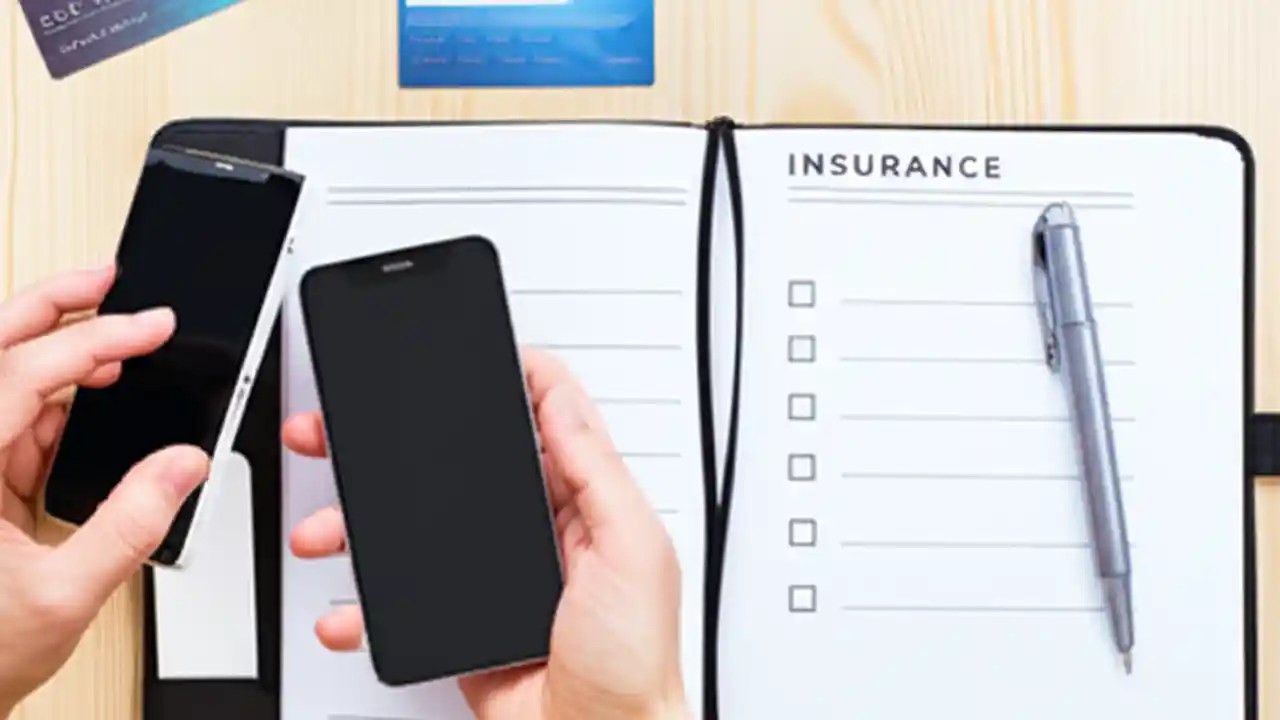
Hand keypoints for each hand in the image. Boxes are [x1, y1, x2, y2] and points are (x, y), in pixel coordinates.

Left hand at [0, 266, 209, 715]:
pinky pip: (18, 419)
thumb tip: (184, 465)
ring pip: (8, 379)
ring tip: (122, 334)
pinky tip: (97, 390)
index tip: (150, 327)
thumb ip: (132, 525)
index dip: (92, 338)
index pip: (18, 374)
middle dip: (54, 302)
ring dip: (62, 348)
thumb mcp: (64, 596)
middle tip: (109, 276)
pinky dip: (61, 397)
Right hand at [283, 348, 690, 719]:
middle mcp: (534, 532)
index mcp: (582, 502)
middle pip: (454, 468)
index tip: (458, 356)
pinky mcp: (459, 624)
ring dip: (359, 524)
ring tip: (327, 527)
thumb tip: (561, 395)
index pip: (538, 421)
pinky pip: (399, 602)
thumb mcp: (630, 546)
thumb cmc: (635, 658)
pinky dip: (362, 606)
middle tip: (345, 433)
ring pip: (412, 531)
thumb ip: (594, 469)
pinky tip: (348, 607)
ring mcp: (491, 578)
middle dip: (394, 449)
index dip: (499, 383)